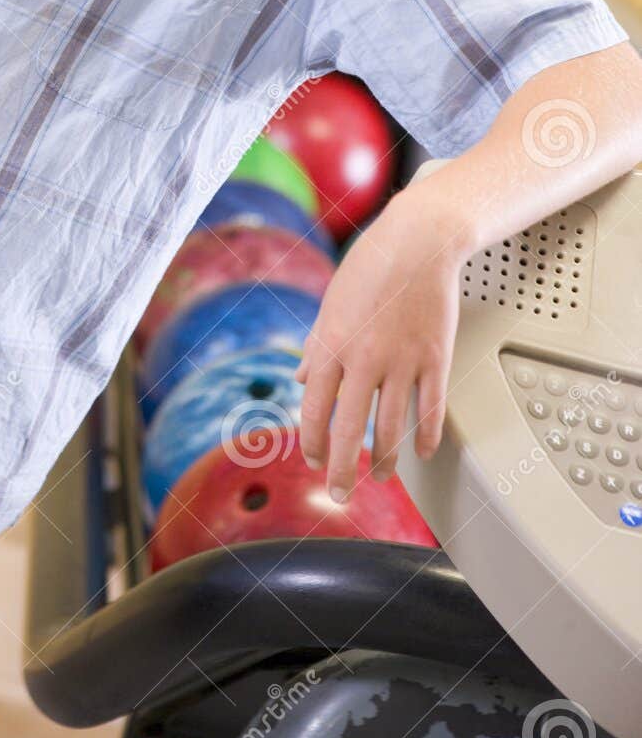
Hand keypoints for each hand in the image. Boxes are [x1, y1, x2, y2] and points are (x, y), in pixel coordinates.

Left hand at [294, 190, 465, 500]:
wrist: (419, 242)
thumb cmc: (371, 267)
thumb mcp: (331, 304)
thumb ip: (317, 347)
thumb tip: (302, 380)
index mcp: (333, 345)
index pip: (315, 409)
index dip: (313, 442)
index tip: (315, 460)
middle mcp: (365, 358)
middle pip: (350, 429)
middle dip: (343, 470)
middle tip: (341, 494)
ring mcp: (403, 361)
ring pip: (392, 427)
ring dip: (384, 460)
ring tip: (380, 477)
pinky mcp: (435, 359)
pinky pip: (431, 410)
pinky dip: (426, 437)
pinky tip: (423, 453)